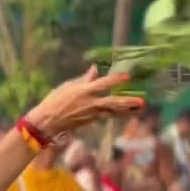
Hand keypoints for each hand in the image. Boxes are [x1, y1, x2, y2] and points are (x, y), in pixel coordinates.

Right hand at [26, 66, 143, 137]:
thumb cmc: (55, 101)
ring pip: (113, 112)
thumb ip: (84, 79)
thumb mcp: (68, 86)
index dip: (116, 80)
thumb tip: (95, 69)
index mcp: (83, 91)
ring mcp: (92, 114)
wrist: (48, 122)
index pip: (103, 84)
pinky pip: (108, 116)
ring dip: (128, 110)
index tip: (127, 76)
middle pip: (113, 103)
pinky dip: (118, 114)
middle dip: (128, 102)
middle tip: (142, 101)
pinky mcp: (92, 120)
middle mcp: (90, 103)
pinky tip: (127, 112)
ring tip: (140, 108)